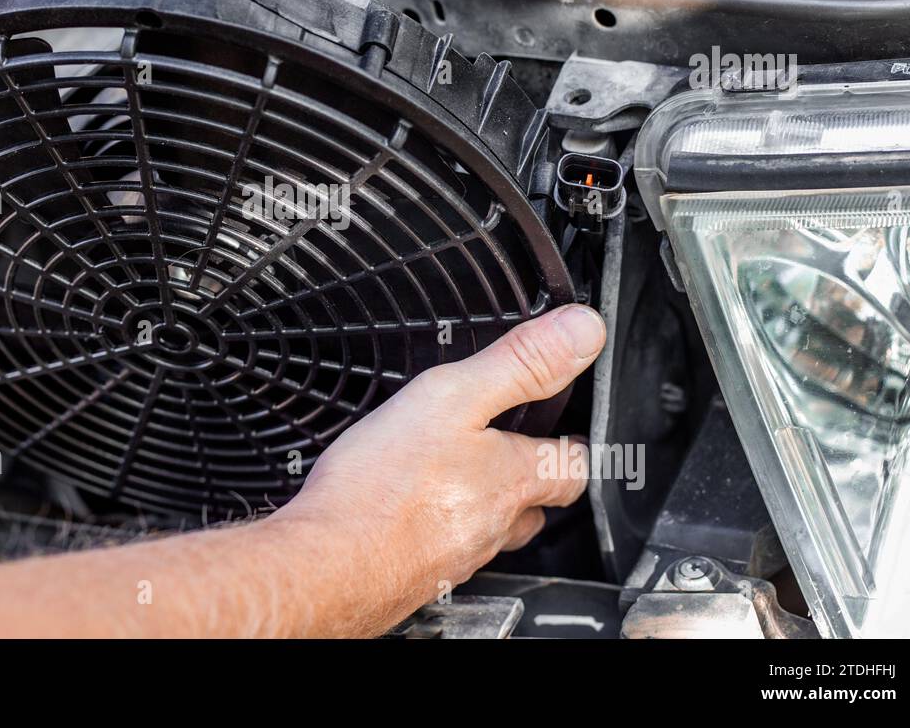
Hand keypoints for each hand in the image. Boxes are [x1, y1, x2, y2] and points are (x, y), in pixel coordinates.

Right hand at [280, 304, 604, 604]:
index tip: (568, 433)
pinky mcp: (416, 577)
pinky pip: (441, 551)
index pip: (574, 466)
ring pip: (489, 532)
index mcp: (512, 477)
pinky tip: (406, 515)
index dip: (574, 446)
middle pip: (535, 506)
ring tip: (460, 482)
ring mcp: (456, 557)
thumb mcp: (451, 398)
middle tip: (517, 456)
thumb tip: (582, 331)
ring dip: (485, 507)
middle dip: (531, 480)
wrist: (327, 565)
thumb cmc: (382, 488)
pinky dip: (435, 530)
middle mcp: (493, 524)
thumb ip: (518, 364)